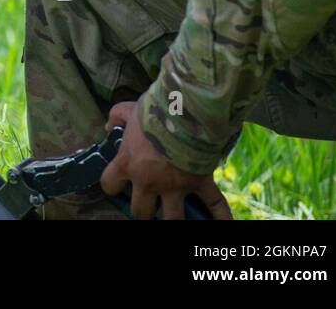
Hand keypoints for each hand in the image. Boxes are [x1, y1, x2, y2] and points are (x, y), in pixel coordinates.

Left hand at [99, 101, 232, 219]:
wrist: (182, 112)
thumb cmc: (153, 112)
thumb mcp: (128, 110)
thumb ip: (116, 117)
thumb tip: (109, 124)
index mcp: (129, 163)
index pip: (109, 184)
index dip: (112, 185)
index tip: (118, 183)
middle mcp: (149, 181)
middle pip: (141, 212)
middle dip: (143, 212)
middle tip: (147, 206)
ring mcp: (176, 186)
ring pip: (172, 218)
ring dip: (172, 219)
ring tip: (171, 217)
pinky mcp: (200, 182)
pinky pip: (214, 205)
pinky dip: (222, 216)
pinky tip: (225, 225)